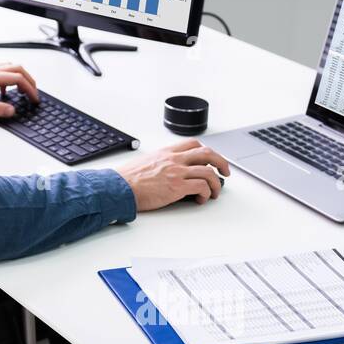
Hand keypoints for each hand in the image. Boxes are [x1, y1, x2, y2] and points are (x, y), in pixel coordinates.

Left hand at [0, 62, 40, 116]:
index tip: (35, 98)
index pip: (18, 78)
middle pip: (18, 68)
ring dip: (20, 78)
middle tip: (34, 93)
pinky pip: (1, 71)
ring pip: (10, 68)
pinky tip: (4, 92)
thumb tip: (11, 110)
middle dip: (29, 80)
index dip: (30, 88)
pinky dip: (9, 79)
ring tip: (23, 91)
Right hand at [117, 139, 231, 210]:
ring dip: (216, 184)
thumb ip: (161, 164)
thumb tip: (170, 172)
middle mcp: (174, 159)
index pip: (193, 144)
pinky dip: (206, 194)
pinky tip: (201, 199)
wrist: (119, 187)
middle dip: (221, 162)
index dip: (206, 152)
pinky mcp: (177, 187)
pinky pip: (202, 187)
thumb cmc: (128, 179)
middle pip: (207, 154)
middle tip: (225, 172)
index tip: (211, 160)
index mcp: (166, 153)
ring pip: (208, 172)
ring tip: (214, 192)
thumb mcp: (146, 163)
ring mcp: (176, 172)